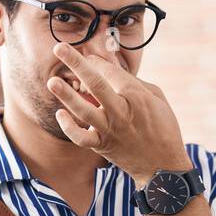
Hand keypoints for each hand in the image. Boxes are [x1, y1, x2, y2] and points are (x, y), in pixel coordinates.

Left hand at [46, 41, 191, 185]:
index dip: (97, 61)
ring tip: (52, 81)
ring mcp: (109, 130)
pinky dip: (69, 127)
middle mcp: (121, 112)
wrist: (163, 167)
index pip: (111, 72)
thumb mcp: (157, 98)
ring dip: (66, 95)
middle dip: (76, 63)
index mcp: (137, 97)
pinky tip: (60, 114)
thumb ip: (134, 82)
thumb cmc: (163, 128)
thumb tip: (111, 69)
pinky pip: (80, 138)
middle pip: (95, 83)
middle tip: (60, 48)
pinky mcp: (101, 145)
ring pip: (83, 110)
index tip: (89, 56)